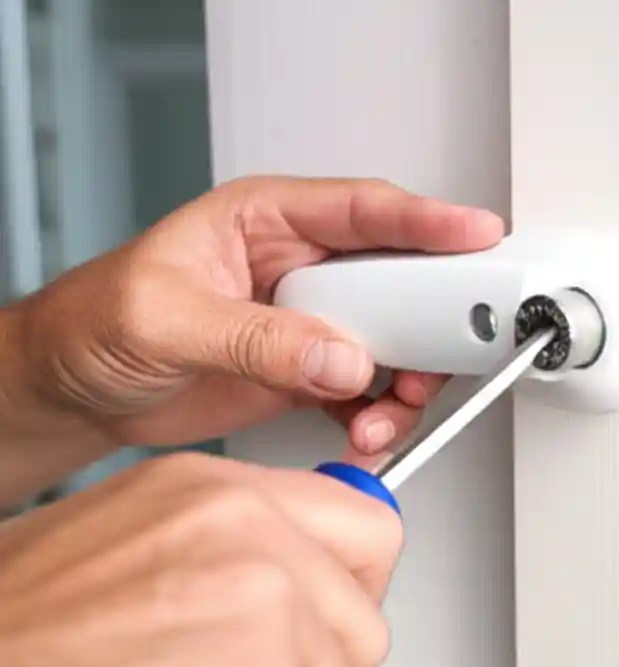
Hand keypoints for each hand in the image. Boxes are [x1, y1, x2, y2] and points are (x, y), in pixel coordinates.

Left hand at [0, 176, 503, 490]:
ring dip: (404, 385)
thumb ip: (257, 338)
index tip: (479, 235)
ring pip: (393, 344)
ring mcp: (309, 323)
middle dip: (431, 322)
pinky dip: (376, 419)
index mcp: (269, 221)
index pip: (365, 211)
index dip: (430, 222)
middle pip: (399, 282)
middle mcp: (301, 268)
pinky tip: (362, 434)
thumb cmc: (93, 323)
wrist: (70, 391)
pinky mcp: (307, 373)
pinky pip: (367, 393)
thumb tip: (339, 358)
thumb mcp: (164, 318)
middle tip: (445, 352)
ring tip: (386, 414)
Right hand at [0, 452, 402, 666]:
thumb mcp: (119, 541)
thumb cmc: (15, 638)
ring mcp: (273, 616)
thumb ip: (225, 541)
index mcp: (216, 494)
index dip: (353, 583)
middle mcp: (254, 541)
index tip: (336, 612)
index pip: (366, 526)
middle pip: (363, 621)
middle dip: (320, 665)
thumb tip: (299, 565)